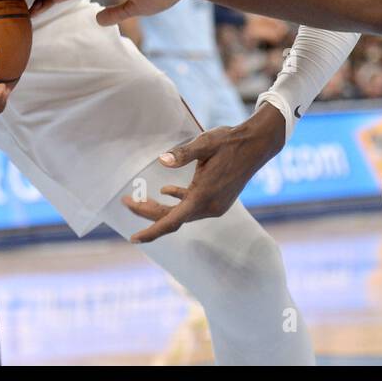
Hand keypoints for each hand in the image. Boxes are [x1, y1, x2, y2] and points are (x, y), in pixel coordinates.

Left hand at [123, 104, 285, 243]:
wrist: (256, 145)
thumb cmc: (230, 141)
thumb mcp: (205, 143)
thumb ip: (183, 153)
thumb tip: (162, 160)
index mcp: (203, 196)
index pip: (172, 221)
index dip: (151, 232)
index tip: (134, 239)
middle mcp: (209, 207)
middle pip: (172, 218)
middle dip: (147, 212)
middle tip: (125, 202)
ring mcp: (215, 206)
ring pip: (181, 213)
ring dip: (160, 208)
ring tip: (138, 198)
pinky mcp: (217, 201)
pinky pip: (191, 207)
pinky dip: (177, 201)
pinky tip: (165, 191)